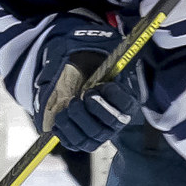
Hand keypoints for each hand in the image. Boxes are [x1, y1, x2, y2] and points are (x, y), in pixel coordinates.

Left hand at [33, 17, 139, 153]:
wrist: (73, 83)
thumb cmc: (89, 69)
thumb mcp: (96, 57)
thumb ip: (99, 53)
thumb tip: (94, 41)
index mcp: (125, 99)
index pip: (126, 103)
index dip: (115, 97)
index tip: (100, 86)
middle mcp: (115, 119)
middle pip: (111, 123)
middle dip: (95, 110)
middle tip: (81, 98)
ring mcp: (99, 132)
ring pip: (92, 136)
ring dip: (78, 123)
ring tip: (68, 109)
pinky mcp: (82, 140)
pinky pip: (76, 143)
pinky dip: (66, 134)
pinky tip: (59, 122)